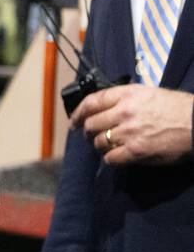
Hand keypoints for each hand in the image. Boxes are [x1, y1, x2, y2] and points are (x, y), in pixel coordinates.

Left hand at [71, 83, 193, 165]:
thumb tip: (104, 107)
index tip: (74, 120)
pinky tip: (117, 156)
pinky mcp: (136, 151)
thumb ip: (125, 99)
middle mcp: (124, 112)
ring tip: (108, 145)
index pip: (91, 102)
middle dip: (88, 131)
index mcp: (127, 95)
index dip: (78, 113)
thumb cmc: (178, 108)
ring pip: (98, 142)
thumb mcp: (149, 93)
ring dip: (100, 146)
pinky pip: (110, 158)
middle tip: (91, 136)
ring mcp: (129, 132)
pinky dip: (111, 158)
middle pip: (90, 124)